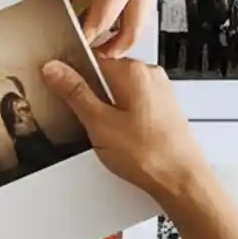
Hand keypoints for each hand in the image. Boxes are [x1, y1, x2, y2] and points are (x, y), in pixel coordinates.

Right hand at [41, 58, 209, 205]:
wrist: (182, 180)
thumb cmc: (150, 155)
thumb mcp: (99, 124)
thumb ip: (75, 93)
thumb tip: (55, 70)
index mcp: (133, 71)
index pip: (91, 58)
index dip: (72, 76)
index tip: (63, 91)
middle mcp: (150, 75)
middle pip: (106, 74)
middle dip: (92, 95)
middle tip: (87, 121)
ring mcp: (160, 91)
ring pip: (121, 91)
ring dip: (109, 108)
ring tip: (109, 134)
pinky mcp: (164, 108)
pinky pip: (135, 103)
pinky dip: (124, 116)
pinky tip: (124, 138)